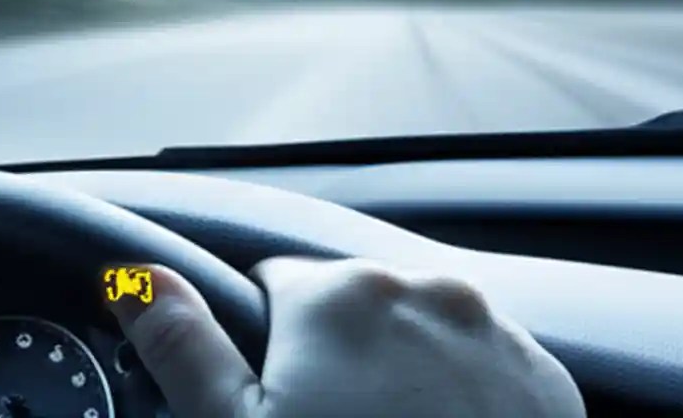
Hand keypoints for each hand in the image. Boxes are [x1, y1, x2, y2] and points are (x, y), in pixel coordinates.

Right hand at [107, 258, 584, 417]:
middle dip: (331, 360)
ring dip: (399, 376)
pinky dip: (459, 400)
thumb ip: (185, 347)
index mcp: (338, 294)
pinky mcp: (545, 383)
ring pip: (419, 339)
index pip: (272, 284)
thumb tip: (137, 277)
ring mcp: (496, 334)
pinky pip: (482, 371)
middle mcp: (424, 291)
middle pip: (350, 310)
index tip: (268, 404)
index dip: (260, 347)